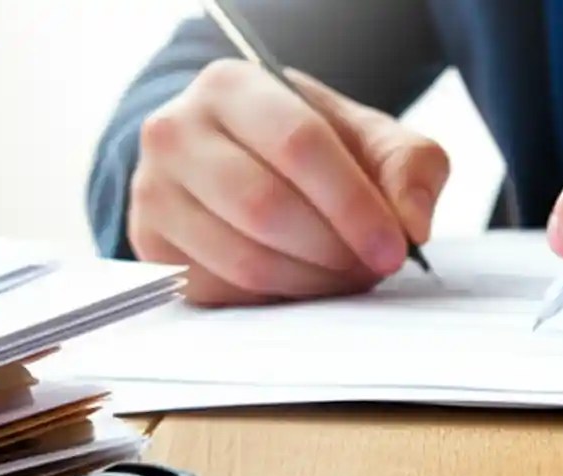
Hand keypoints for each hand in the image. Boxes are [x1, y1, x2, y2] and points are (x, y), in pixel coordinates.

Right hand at [128, 59, 449, 305]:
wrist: (234, 155)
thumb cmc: (306, 145)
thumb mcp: (369, 137)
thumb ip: (409, 167)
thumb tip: (411, 224)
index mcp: (231, 86)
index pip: (299, 144)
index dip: (353, 204)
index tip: (393, 247)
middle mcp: (175, 133)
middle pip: (265, 208)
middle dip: (333, 252)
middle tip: (371, 267)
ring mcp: (153, 194)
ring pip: (242, 261)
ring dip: (309, 284)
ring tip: (344, 276)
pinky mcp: (150, 249)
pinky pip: (221, 294)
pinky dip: (274, 301)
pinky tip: (300, 284)